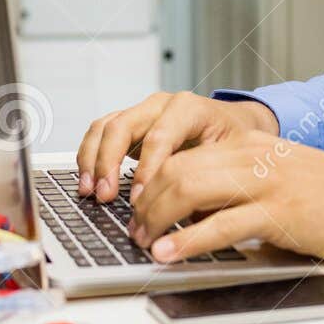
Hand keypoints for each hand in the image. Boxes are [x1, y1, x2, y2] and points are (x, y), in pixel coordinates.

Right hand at [77, 91, 278, 201]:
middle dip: (109, 163)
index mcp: (189, 109)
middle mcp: (161, 106)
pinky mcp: (131, 126)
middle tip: (106, 195)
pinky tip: (88, 182)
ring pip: (106, 127)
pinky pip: (101, 134)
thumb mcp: (231, 158)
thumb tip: (188, 216)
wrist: (236, 126)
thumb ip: (207, 179)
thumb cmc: (235, 141)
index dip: (146, 170)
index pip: (159, 136)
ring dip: (92, 160)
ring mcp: (142, 113)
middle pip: (123, 126)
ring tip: (90, 191)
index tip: (140, 199)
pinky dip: (90, 157)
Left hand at [128, 129, 323, 270]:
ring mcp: (264, 183)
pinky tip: (168, 253)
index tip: (136, 207)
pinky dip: (186, 241)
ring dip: (156, 218)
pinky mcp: (277, 213)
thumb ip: (235, 187)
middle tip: (133, 229)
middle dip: (144, 202)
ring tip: (144, 241)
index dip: (148, 181)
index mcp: (247, 145)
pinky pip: (220, 225)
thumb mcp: (275, 177)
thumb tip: (190, 213)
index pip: (180, 154)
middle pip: (175, 169)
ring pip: (188, 189)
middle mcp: (250, 156)